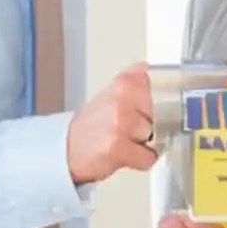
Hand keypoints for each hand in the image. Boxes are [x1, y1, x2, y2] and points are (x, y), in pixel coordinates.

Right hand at [66, 63, 156, 183]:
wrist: (67, 149)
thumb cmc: (92, 124)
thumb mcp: (111, 95)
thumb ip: (132, 81)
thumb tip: (146, 67)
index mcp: (122, 84)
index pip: (158, 88)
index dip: (155, 101)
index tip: (148, 106)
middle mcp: (121, 101)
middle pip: (159, 115)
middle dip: (149, 124)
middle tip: (129, 127)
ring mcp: (120, 125)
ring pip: (154, 136)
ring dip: (143, 143)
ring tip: (125, 141)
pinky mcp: (118, 149)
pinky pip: (147, 157)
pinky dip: (141, 160)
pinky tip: (126, 155)